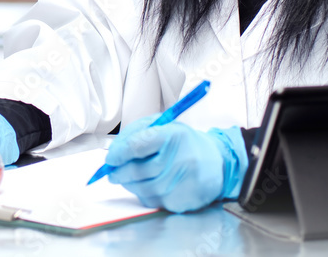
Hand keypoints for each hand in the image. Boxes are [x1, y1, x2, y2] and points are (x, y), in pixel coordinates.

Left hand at [104, 116, 246, 212]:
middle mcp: (178, 160)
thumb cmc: (184, 143)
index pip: (137, 145)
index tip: (110, 158)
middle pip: (135, 170)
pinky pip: (150, 200)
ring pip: (140, 187)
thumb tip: (114, 153)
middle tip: (112, 171)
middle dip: (118, 172)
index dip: (118, 153)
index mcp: (173, 136)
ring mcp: (179, 183)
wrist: (217, 164)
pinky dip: (142, 193)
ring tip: (128, 176)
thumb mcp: (166, 126)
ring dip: (128, 183)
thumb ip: (138, 134)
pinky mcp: (179, 201)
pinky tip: (148, 184)